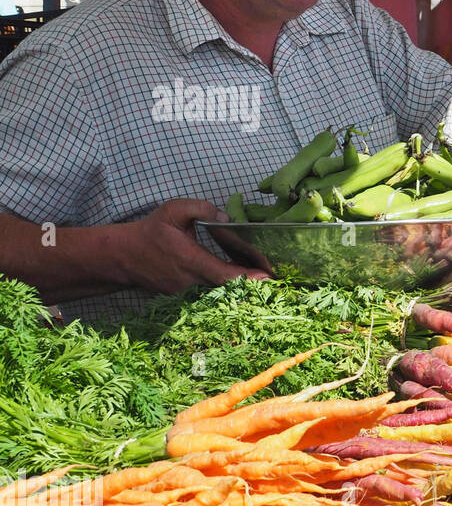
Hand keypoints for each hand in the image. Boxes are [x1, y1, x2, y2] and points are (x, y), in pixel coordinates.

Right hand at [120, 199, 269, 293]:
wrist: (123, 256)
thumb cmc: (150, 231)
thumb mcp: (172, 210)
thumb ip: (200, 208)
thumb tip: (226, 216)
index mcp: (191, 260)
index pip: (225, 274)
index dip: (248, 277)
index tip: (268, 276)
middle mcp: (191, 282)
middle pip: (228, 286)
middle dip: (251, 280)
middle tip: (274, 271)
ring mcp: (187, 292)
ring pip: (220, 290)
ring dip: (240, 283)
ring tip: (261, 271)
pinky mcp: (184, 296)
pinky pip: (210, 291)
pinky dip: (225, 283)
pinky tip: (240, 273)